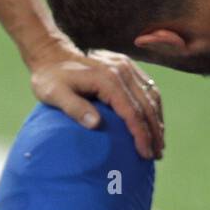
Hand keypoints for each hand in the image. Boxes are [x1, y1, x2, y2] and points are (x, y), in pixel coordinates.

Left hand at [29, 46, 163, 158]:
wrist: (51, 54)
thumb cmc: (50, 79)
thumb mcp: (54, 95)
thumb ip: (75, 108)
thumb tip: (96, 124)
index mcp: (108, 79)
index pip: (132, 111)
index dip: (140, 135)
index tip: (145, 154)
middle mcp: (122, 70)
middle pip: (147, 105)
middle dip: (154, 132)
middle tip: (157, 155)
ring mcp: (126, 66)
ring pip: (151, 95)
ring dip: (157, 120)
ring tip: (159, 144)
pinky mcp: (126, 67)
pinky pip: (147, 88)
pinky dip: (153, 107)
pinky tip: (153, 123)